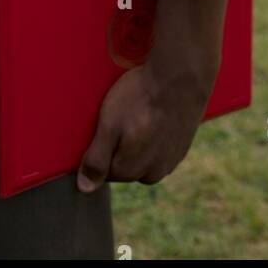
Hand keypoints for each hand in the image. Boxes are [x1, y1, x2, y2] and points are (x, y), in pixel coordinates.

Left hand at [76, 59, 211, 190]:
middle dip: (119, 146)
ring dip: (138, 143)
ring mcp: (170, 161)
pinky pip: (160, 149)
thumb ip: (96, 160)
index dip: (99, 147)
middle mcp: (153, 173)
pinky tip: (153, 117)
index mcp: (131, 170)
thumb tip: (85, 188)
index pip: (104, 171)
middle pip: (124, 166)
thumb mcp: (109, 125)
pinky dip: (154, 137)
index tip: (103, 126)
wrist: (180, 79)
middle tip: (121, 117)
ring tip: (138, 114)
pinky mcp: (182, 148)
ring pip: (143, 159)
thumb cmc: (139, 99)